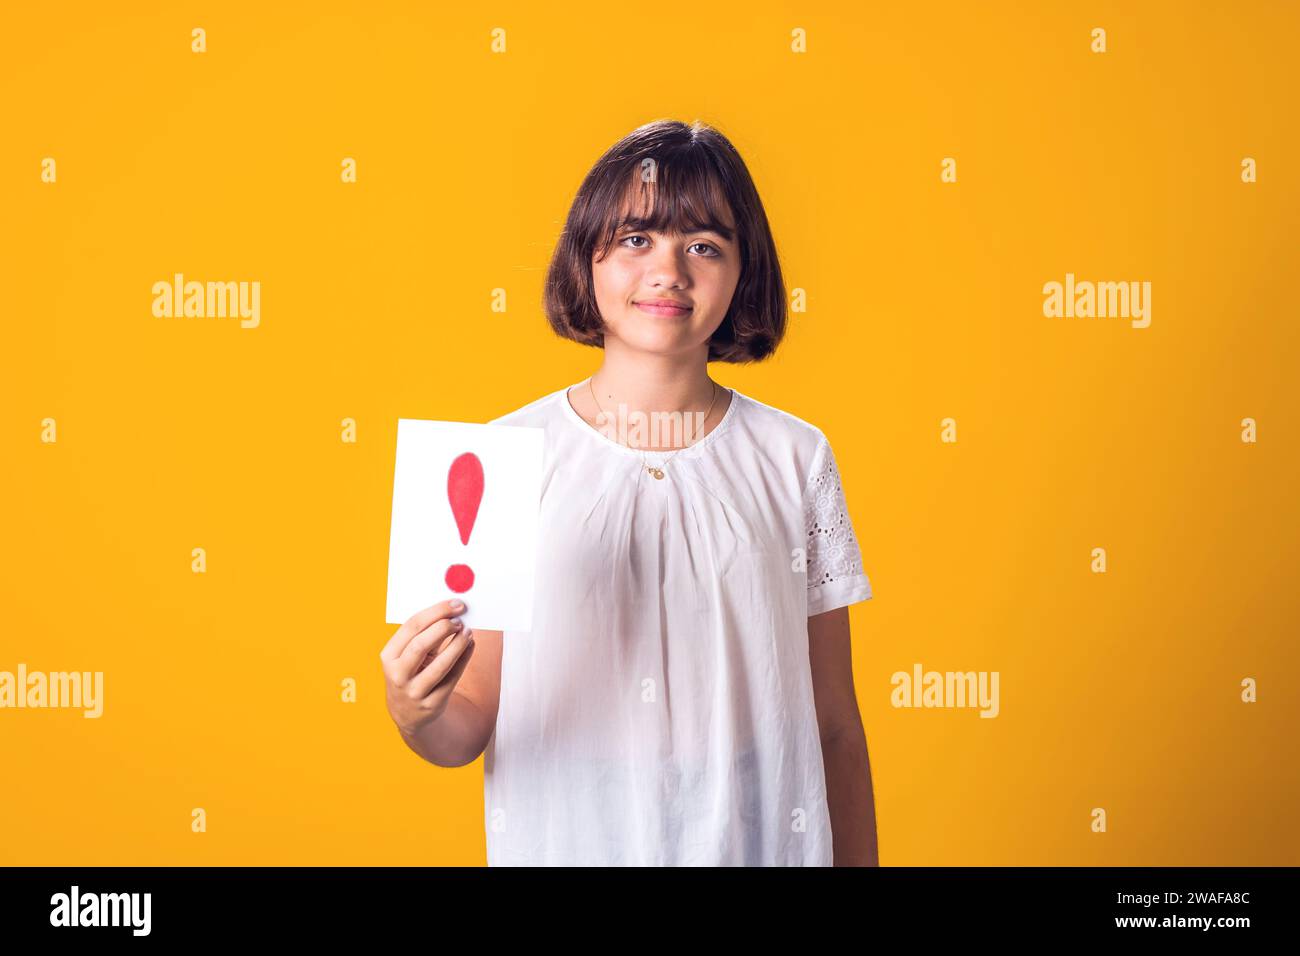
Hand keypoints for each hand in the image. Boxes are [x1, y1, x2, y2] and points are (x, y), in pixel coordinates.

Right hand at [380, 599, 474, 737]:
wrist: (408, 714)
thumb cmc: (411, 673)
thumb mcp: (408, 656)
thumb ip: (425, 635)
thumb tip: (452, 611)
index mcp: (389, 656)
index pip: (411, 627)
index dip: (436, 612)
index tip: (455, 604)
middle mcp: (397, 674)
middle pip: (420, 644)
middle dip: (443, 627)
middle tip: (460, 619)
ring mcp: (414, 692)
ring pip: (439, 665)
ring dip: (457, 645)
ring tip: (468, 632)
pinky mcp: (431, 704)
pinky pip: (452, 678)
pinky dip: (464, 659)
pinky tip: (470, 646)